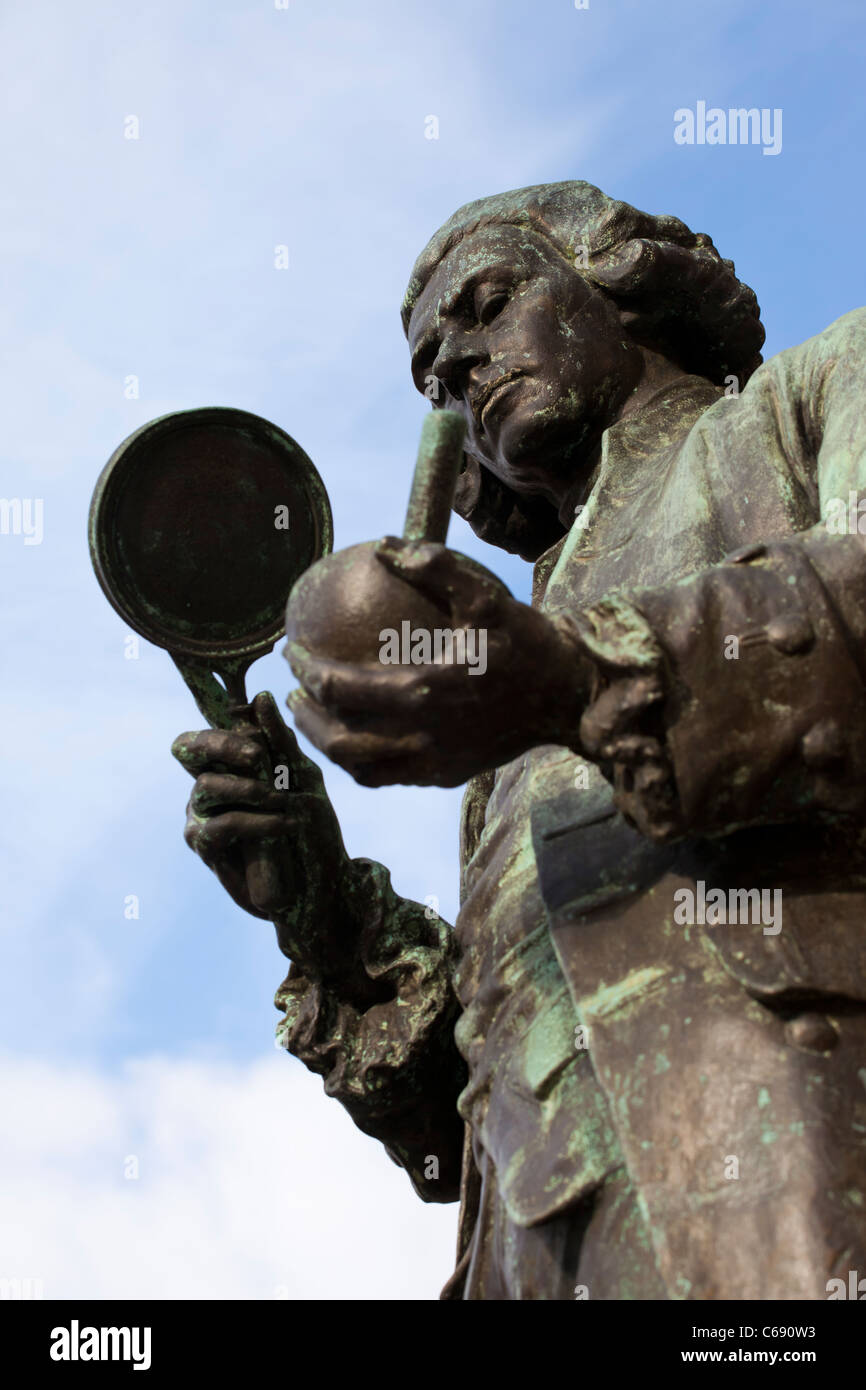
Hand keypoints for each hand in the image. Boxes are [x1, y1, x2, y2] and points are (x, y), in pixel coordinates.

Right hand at [171, 692, 350, 975]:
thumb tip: (259, 697)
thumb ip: (280, 740)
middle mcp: (207, 785)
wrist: (317, 885)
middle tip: (258, 757)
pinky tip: (284, 824)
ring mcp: (202, 814)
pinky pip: (221, 823)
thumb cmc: (310, 827)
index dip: (220, 729)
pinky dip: (256, 820)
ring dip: (250, 789)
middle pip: (187, 747)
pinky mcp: (205, 846)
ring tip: (284, 801)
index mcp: (228, 765)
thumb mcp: (302, 777)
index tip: (256, 741)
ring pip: (206, 786)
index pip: (203, 734)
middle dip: (223, 746)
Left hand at [287, 538, 590, 786]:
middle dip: (303, 712)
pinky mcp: (444, 776)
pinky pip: (386, 777)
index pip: (339, 687)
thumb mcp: (486, 595)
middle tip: (292, 687)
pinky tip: (354, 736)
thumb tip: (383, 546)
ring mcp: (432, 763)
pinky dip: (359, 760)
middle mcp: (422, 735)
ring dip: (324, 742)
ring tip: (313, 715)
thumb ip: (434, 566)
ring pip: (357, 765)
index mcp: (424, 689)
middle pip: (338, 736)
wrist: (567, 696)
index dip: (306, 670)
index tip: (293, 649)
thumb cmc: (524, 642)